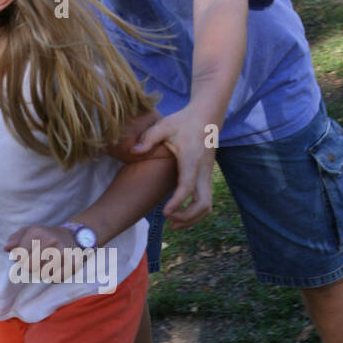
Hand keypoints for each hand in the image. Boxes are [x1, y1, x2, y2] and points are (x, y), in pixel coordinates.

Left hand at [4, 223, 86, 280]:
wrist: (74, 236)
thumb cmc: (47, 236)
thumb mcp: (30, 231)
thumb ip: (16, 238)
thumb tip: (7, 248)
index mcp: (37, 231)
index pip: (19, 256)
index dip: (21, 259)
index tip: (28, 254)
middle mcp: (51, 240)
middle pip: (30, 267)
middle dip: (32, 266)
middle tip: (39, 260)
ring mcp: (63, 252)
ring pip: (42, 274)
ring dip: (43, 272)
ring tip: (49, 263)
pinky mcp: (73, 263)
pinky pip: (56, 278)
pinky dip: (54, 277)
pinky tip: (57, 268)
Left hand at [131, 102, 215, 227]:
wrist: (207, 117)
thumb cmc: (183, 122)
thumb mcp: (165, 125)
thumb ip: (149, 138)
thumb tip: (134, 151)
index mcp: (191, 160)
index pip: (187, 187)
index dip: (177, 203)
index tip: (165, 213)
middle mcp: (203, 171)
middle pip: (203, 204)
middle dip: (187, 218)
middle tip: (169, 221)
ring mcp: (207, 176)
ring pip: (207, 206)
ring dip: (193, 219)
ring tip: (174, 224)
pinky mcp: (207, 178)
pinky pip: (206, 201)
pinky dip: (196, 213)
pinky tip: (180, 214)